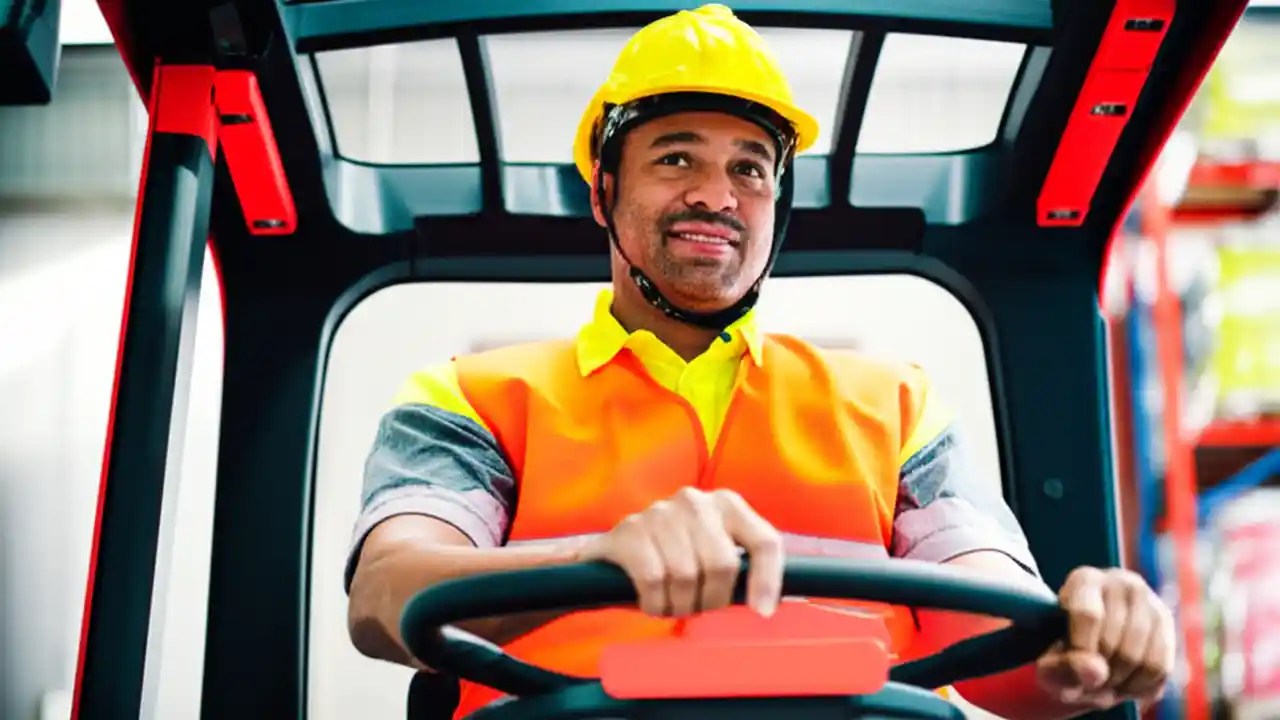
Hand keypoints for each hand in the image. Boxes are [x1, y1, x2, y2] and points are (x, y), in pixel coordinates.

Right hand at [579, 487, 783, 618]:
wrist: (618, 552)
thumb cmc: (679, 558)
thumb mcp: (716, 555)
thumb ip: (745, 571)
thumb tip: (767, 609)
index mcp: (727, 504)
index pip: (764, 541)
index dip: (768, 581)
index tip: (762, 613)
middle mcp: (695, 501)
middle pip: (722, 564)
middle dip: (713, 598)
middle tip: (700, 607)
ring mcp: (660, 512)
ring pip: (686, 575)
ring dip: (681, 604)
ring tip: (675, 604)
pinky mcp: (629, 530)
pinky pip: (653, 579)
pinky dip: (656, 602)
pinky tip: (654, 602)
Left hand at [1036, 566, 1176, 710]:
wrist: (1090, 647)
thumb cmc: (1062, 651)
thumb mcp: (1048, 662)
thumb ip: (1062, 667)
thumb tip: (1095, 672)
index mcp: (1085, 580)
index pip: (1088, 615)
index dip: (1081, 650)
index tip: (1073, 667)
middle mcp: (1123, 582)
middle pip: (1114, 641)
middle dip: (1099, 673)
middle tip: (1085, 680)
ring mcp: (1151, 602)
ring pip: (1140, 658)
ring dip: (1120, 682)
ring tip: (1102, 682)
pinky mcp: (1168, 626)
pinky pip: (1160, 668)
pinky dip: (1140, 686)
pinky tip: (1123, 683)